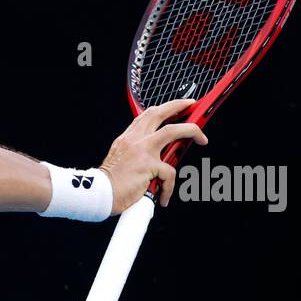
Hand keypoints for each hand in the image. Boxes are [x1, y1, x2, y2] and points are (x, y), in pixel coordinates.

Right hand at [98, 98, 207, 213]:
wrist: (98, 195)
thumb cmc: (108, 184)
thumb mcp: (120, 160)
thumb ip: (135, 153)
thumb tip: (158, 156)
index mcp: (127, 138)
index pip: (147, 116)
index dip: (164, 109)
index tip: (176, 106)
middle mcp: (134, 140)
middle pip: (159, 113)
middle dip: (179, 105)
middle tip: (192, 104)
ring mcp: (142, 151)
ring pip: (173, 131)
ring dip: (191, 130)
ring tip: (202, 138)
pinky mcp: (148, 166)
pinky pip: (169, 173)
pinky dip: (169, 186)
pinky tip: (164, 196)